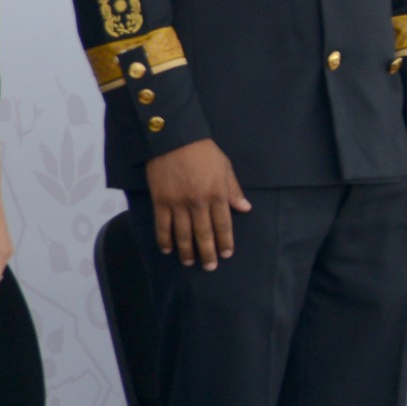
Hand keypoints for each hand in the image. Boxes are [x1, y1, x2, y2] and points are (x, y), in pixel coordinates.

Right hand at [144, 139, 251, 270]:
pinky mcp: (161, 201)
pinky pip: (163, 226)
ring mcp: (178, 203)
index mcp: (217, 194)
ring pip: (183, 234)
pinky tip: (168, 250)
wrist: (174, 139)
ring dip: (187, 251)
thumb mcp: (225, 167)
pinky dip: (165, 240)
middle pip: (204, 234)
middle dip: (208, 253)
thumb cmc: (203, 151)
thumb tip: (245, 208)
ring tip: (190, 262)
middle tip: (210, 267)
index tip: (226, 254)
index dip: (225, 241)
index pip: (223, 224)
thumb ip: (234, 190)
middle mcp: (199, 202)